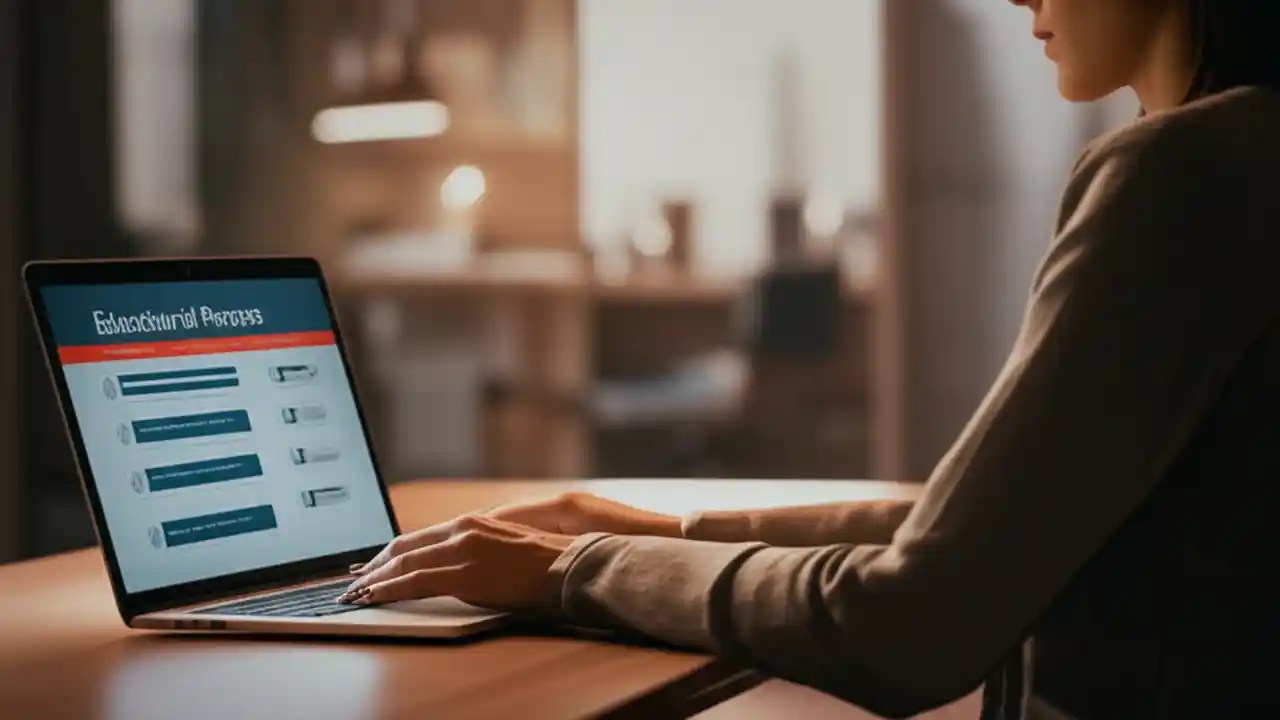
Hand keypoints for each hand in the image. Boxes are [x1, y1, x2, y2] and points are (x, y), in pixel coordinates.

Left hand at [337, 514, 573, 610]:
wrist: (570, 567)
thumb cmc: (547, 562)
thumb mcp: (507, 545)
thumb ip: (479, 549)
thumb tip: (458, 565)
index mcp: (472, 522)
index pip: (419, 537)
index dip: (391, 552)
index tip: (373, 564)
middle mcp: (462, 530)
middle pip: (404, 547)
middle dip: (375, 566)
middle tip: (355, 581)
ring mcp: (461, 550)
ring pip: (403, 564)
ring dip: (375, 580)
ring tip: (356, 594)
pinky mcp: (463, 574)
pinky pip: (414, 583)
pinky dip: (388, 590)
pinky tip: (374, 597)